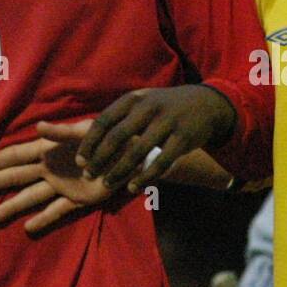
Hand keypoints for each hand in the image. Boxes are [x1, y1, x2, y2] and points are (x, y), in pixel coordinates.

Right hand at [0, 119, 110, 233]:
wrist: (137, 154)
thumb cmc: (112, 137)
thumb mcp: (89, 131)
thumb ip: (64, 132)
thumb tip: (38, 128)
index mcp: (51, 148)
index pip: (17, 155)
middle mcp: (52, 168)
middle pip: (17, 176)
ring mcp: (64, 185)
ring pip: (32, 196)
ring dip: (13, 206)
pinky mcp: (80, 199)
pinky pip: (58, 210)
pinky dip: (44, 218)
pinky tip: (28, 228)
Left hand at [76, 85, 235, 192]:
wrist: (206, 103)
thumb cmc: (164, 106)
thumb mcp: (142, 101)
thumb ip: (120, 116)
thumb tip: (86, 134)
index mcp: (134, 99)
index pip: (104, 121)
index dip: (90, 142)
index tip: (80, 160)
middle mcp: (149, 108)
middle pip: (117, 137)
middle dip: (100, 158)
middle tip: (88, 174)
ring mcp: (167, 122)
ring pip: (137, 152)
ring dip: (119, 170)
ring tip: (106, 184)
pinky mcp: (183, 138)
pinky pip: (160, 162)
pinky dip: (145, 177)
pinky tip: (133, 187)